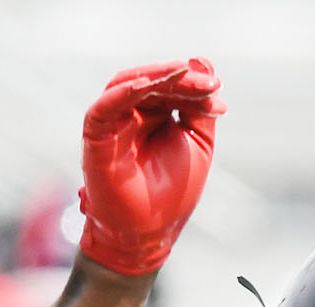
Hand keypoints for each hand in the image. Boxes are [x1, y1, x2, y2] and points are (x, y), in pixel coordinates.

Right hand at [79, 58, 223, 276]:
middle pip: (153, 80)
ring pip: (129, 83)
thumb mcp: (197, 144)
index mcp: (154, 113)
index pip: (171, 85)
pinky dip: (124, 91)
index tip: (218, 92)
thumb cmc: (171, 195)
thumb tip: (204, 63)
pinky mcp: (96, 135)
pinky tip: (147, 85)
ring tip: (183, 74)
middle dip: (182, 80)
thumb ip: (200, 108)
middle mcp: (131, 113)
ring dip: (157, 76)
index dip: (194, 85)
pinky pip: (105, 106)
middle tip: (209, 85)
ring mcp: (112, 122)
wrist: (149, 235)